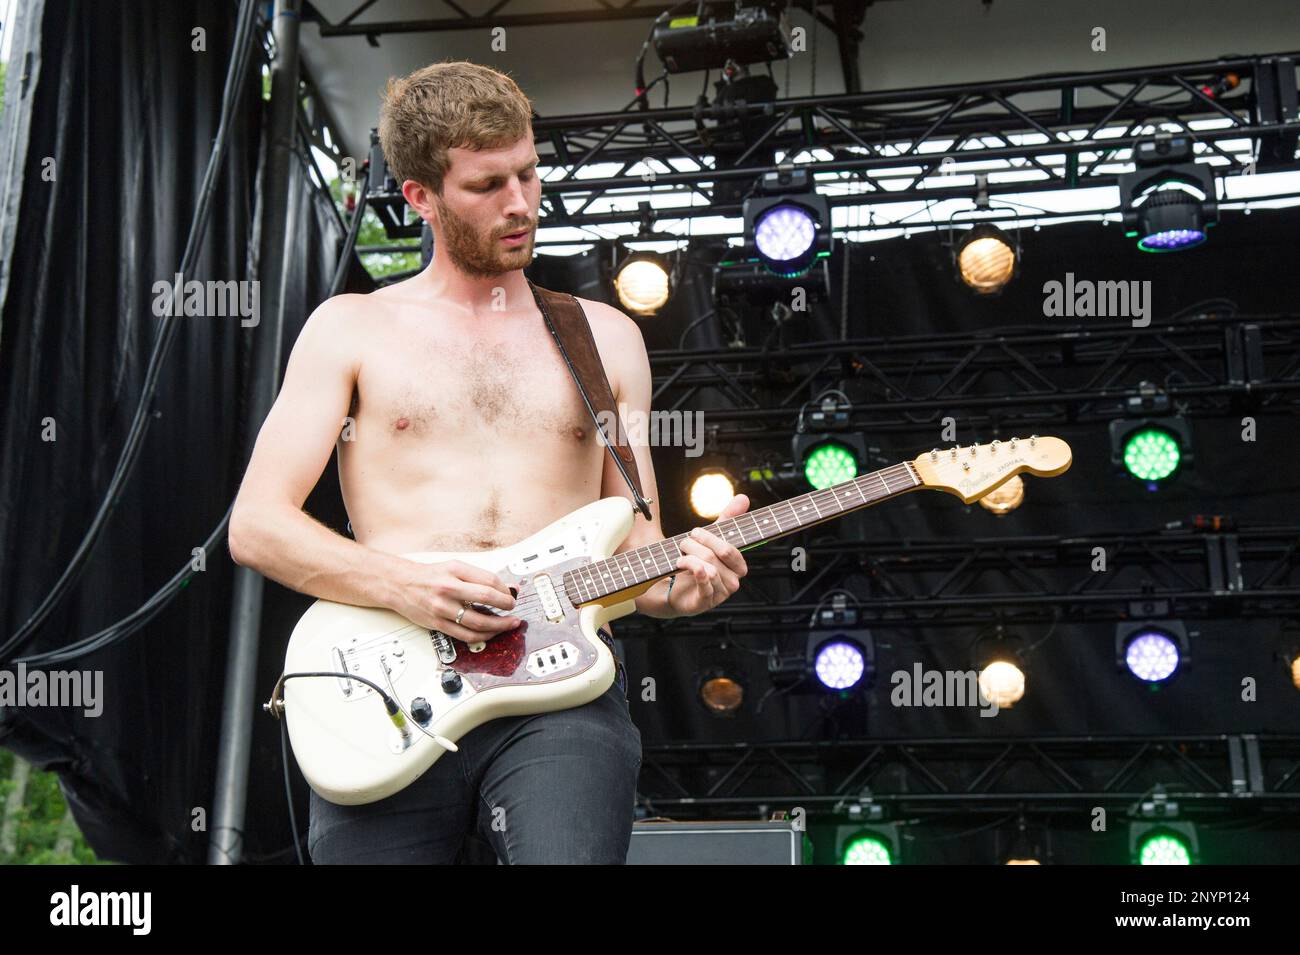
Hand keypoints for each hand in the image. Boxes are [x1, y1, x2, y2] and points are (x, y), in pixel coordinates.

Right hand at [396, 559, 520, 642]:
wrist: (401, 584)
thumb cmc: (429, 576)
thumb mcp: (455, 568)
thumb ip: (479, 577)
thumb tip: (506, 588)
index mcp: (455, 570)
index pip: (489, 580)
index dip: (505, 590)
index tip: (510, 595)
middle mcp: (448, 588)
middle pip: (486, 598)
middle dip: (506, 606)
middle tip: (513, 609)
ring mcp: (442, 608)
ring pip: (477, 622)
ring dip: (498, 625)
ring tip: (508, 624)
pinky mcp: (437, 624)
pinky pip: (465, 635)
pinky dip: (482, 636)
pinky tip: (490, 633)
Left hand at [669, 494, 750, 615]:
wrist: (674, 589)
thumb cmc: (697, 562)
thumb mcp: (712, 539)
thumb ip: (728, 519)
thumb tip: (743, 497)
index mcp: (738, 566)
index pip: (730, 549)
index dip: (710, 538)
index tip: (695, 532)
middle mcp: (733, 582)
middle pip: (717, 556)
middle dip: (696, 545)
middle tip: (683, 543)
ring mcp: (720, 594)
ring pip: (708, 568)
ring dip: (688, 557)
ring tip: (679, 557)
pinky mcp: (705, 602)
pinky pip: (704, 585)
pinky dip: (694, 571)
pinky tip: (682, 564)